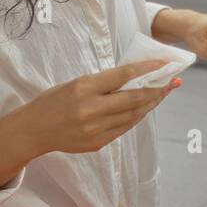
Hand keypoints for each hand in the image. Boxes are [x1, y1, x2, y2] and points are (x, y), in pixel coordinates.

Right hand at [0, 61, 179, 183]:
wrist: (34, 130)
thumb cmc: (54, 101)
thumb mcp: (76, 83)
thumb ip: (104, 82)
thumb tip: (136, 77)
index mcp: (85, 87)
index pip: (124, 76)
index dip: (148, 69)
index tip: (164, 64)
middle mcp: (92, 109)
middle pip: (135, 99)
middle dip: (157, 90)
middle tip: (172, 82)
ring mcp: (96, 129)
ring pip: (133, 115)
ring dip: (150, 104)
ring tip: (161, 94)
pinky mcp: (98, 143)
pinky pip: (124, 128)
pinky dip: (136, 117)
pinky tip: (143, 109)